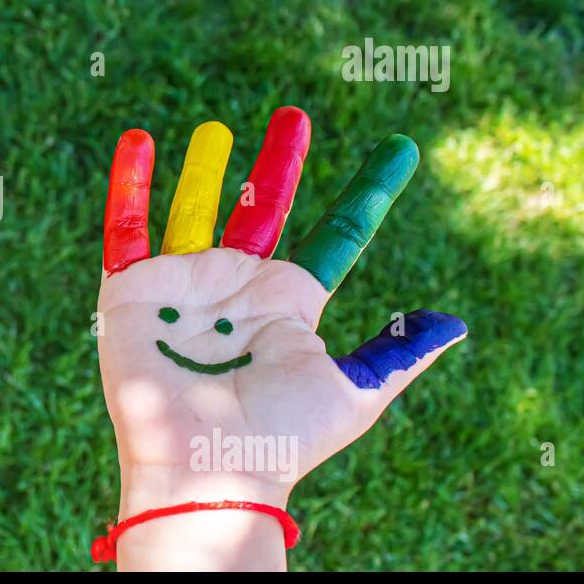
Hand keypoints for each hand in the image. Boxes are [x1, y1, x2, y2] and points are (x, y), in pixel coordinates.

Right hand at [97, 107, 465, 569]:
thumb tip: (456, 322)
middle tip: (296, 118)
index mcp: (289, 304)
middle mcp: (237, 287)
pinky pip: (127, 229)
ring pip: (193, 210)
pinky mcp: (133, 292)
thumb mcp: (351, 392)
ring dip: (201, 171)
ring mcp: (183, 287)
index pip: (336, 235)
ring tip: (213, 129)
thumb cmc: (280, 436)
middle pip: (262, 207)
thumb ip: (395, 352)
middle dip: (279, 164)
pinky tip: (138, 143)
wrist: (206, 466)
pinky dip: (128, 187)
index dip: (367, 194)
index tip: (401, 149)